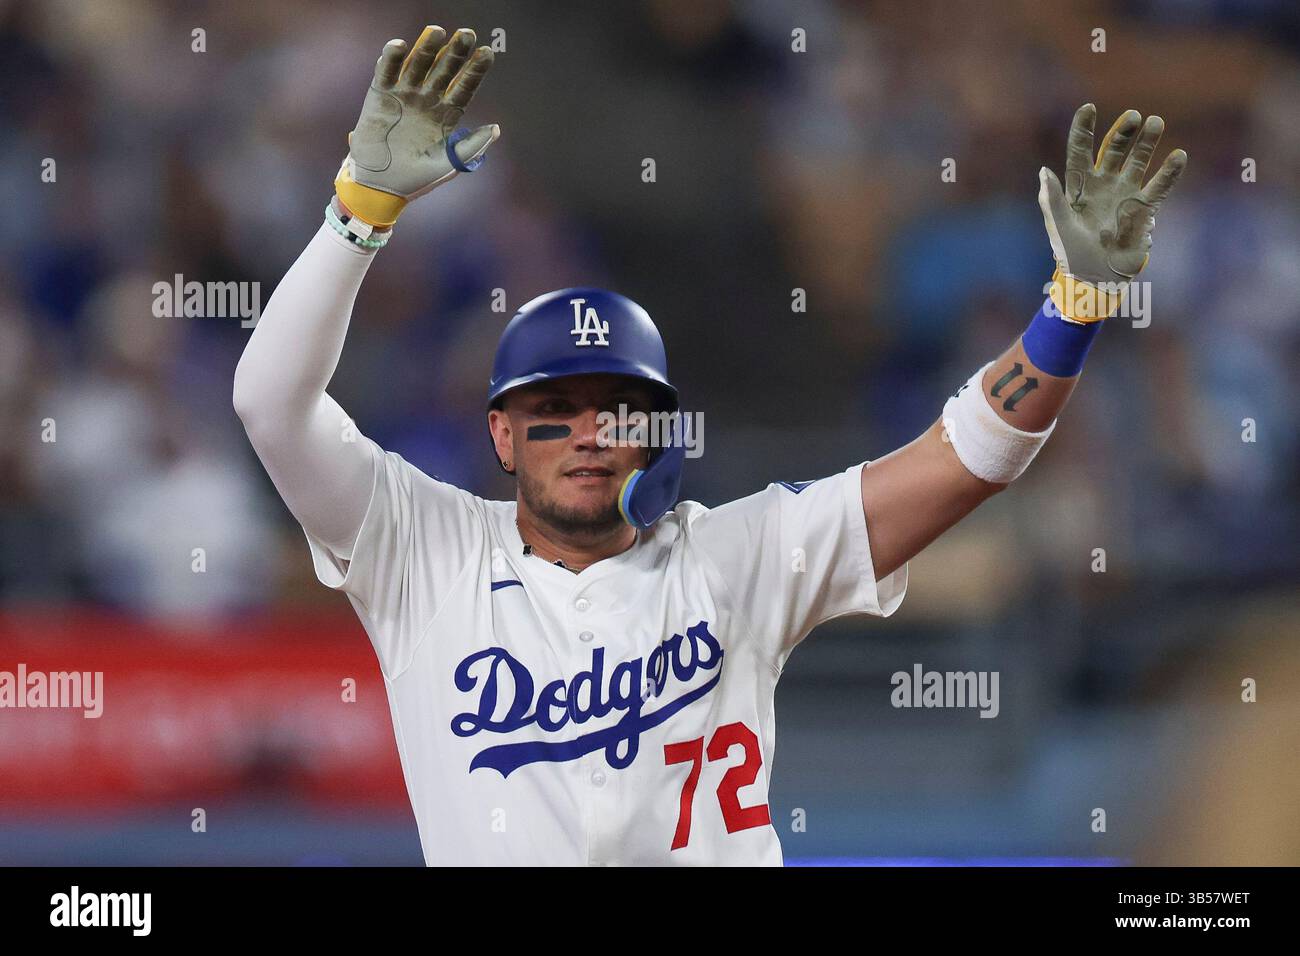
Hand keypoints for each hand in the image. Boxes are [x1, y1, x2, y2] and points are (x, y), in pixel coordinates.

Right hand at [336, 26, 498, 226]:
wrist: (381, 185)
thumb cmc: (416, 178)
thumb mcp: (447, 164)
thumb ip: (471, 147)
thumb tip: (496, 129)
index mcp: (446, 114)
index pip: (464, 87)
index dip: (476, 71)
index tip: (488, 54)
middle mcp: (427, 99)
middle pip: (444, 70)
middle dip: (456, 52)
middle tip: (467, 34)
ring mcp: (404, 94)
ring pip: (418, 65)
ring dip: (426, 48)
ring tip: (436, 31)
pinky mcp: (380, 95)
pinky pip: (386, 72)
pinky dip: (391, 58)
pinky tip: (399, 45)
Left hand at [1038, 104, 1186, 285]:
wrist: (1096, 280)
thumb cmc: (1071, 256)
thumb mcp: (1059, 227)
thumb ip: (1051, 200)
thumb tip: (1044, 171)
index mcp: (1078, 188)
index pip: (1080, 152)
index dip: (1083, 130)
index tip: (1089, 108)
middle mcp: (1103, 186)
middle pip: (1114, 151)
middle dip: (1123, 133)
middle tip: (1134, 116)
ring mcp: (1124, 195)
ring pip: (1138, 162)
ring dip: (1147, 143)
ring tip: (1155, 123)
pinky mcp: (1144, 210)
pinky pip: (1159, 187)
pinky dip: (1169, 173)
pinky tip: (1178, 156)